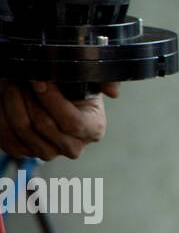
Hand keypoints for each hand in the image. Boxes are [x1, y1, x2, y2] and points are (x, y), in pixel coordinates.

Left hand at [0, 79, 119, 160]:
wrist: (60, 100)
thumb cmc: (76, 88)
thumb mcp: (94, 80)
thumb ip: (108, 81)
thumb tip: (113, 93)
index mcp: (93, 130)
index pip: (71, 122)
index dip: (52, 101)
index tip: (39, 80)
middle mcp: (73, 147)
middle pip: (44, 126)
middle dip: (29, 98)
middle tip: (22, 78)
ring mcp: (49, 153)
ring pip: (23, 131)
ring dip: (13, 104)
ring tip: (12, 84)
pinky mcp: (26, 153)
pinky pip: (8, 140)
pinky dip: (3, 118)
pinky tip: (6, 101)